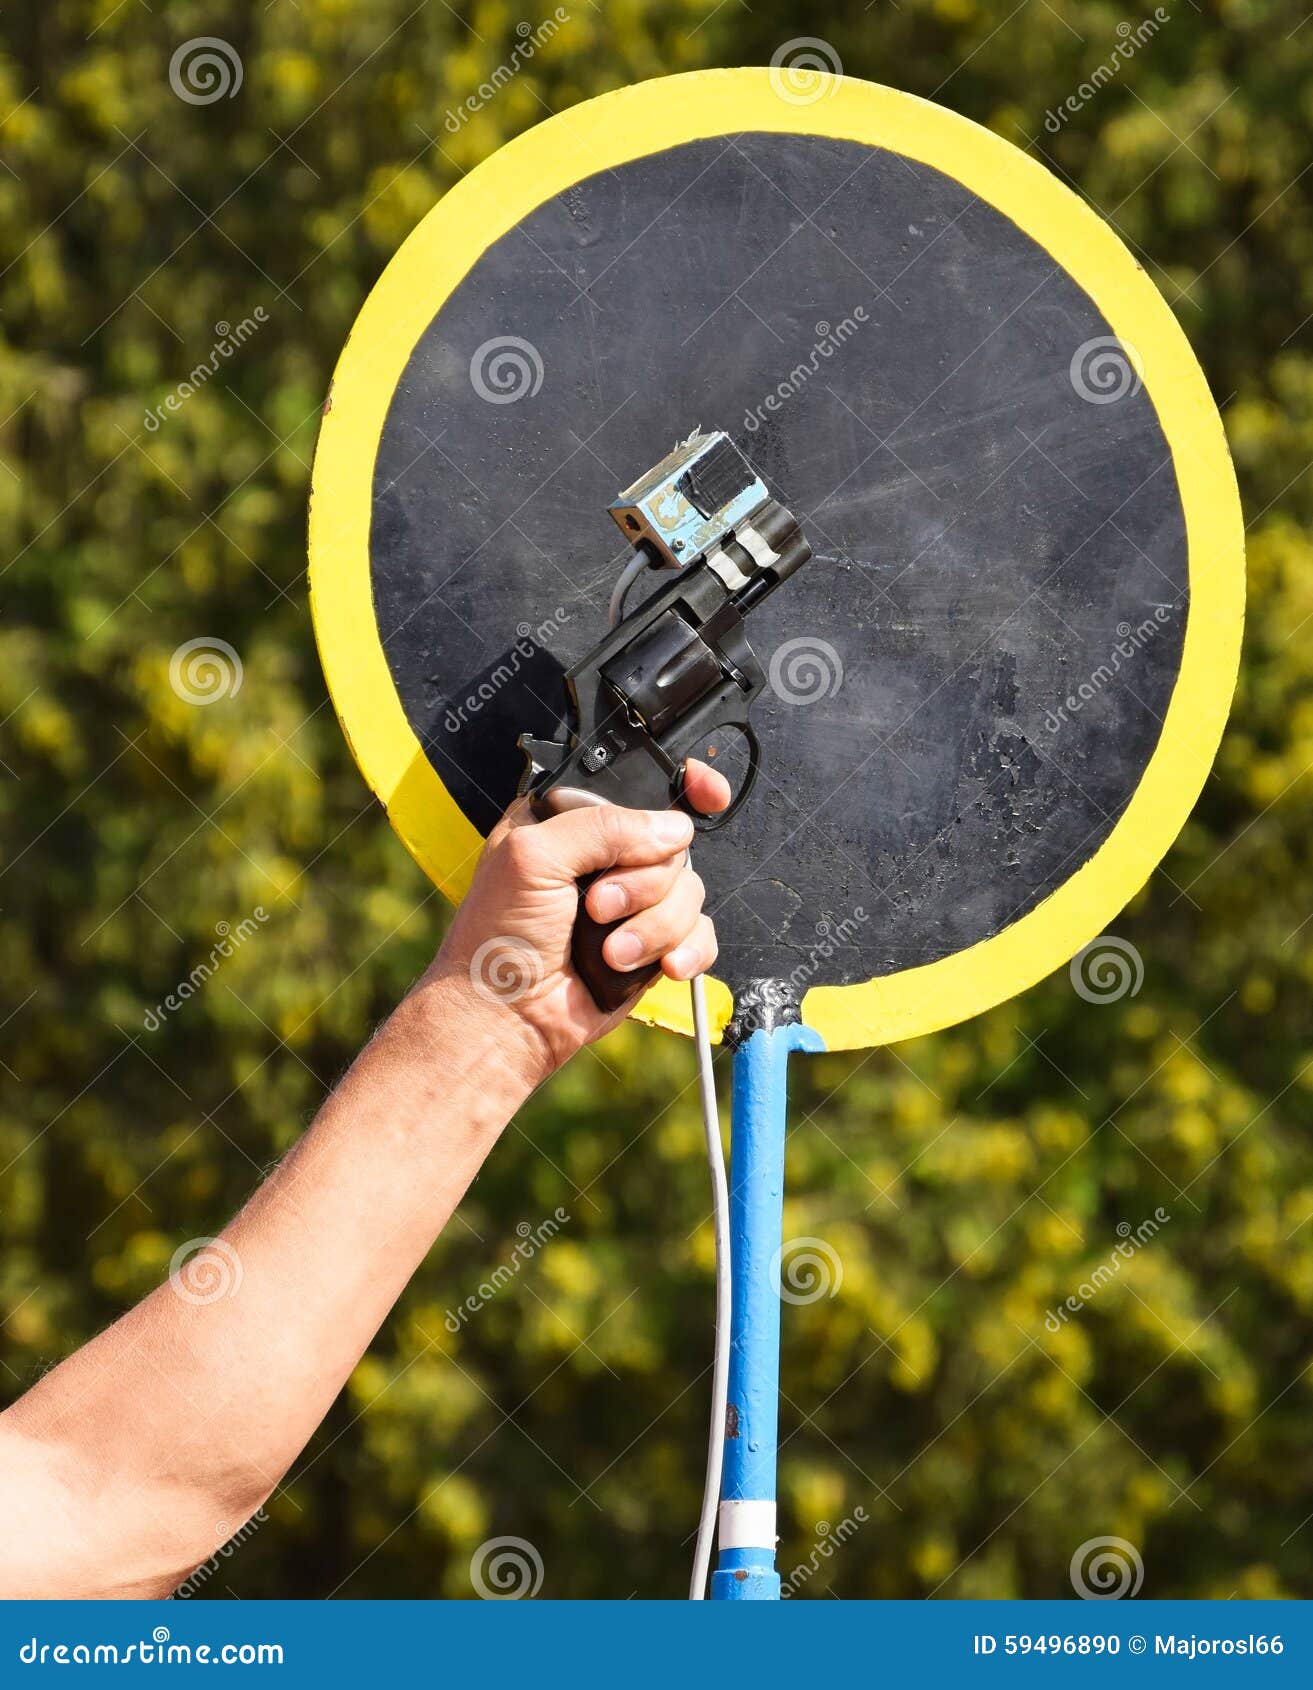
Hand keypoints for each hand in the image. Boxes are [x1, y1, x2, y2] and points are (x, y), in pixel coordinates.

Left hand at [421, 761, 730, 1083]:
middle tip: (596, 907)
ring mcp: (634, 904)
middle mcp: (606, 858)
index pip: (640, 785)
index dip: (682, 784)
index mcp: (573, 821)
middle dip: (642, 883)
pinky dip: (685, 950)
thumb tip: (672, 830)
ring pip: (691, 892)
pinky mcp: (654, 946)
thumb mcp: (533, 857)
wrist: (507, 1018)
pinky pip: (701, 934)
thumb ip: (602, 827)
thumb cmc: (498, 937)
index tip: (705, 792)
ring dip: (652, 927)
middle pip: (673, 846)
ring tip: (609, 951)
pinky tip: (661, 966)